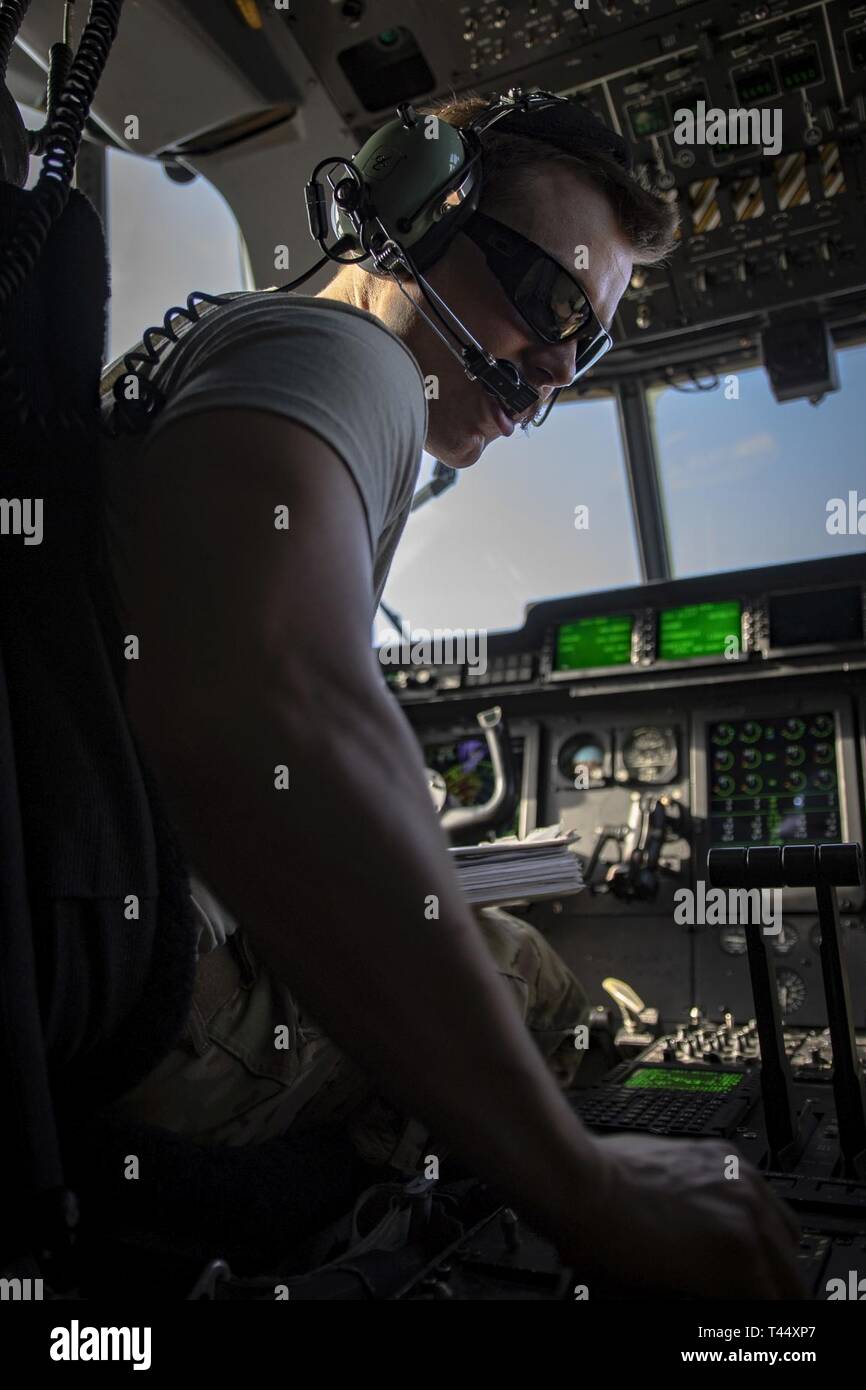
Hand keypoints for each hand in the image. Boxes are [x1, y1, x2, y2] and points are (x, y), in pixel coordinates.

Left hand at [560, 1133, 806, 1298]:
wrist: (578, 1183)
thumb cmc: (605, 1240)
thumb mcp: (661, 1298)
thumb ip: (710, 1305)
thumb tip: (727, 1305)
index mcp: (737, 1259)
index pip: (778, 1307)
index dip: (761, 1320)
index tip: (750, 1319)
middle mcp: (747, 1214)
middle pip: (792, 1273)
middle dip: (775, 1292)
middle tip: (751, 1302)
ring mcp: (738, 1179)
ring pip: (786, 1231)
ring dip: (774, 1254)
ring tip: (749, 1268)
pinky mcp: (723, 1155)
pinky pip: (762, 1193)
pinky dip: (756, 1214)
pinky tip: (732, 1225)